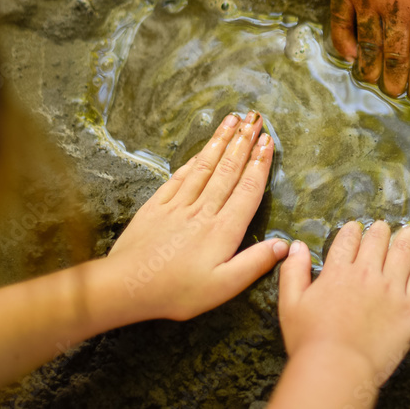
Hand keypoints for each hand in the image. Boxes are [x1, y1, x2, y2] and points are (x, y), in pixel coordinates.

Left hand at [105, 111, 288, 321]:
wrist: (126, 286)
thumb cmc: (178, 291)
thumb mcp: (223, 286)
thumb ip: (254, 263)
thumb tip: (283, 245)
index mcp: (223, 229)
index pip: (247, 189)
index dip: (260, 164)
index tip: (268, 141)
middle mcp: (203, 210)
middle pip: (228, 169)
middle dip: (243, 141)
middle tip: (255, 118)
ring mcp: (178, 205)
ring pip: (204, 167)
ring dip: (220, 141)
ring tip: (232, 119)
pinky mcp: (157, 206)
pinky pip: (179, 177)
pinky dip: (193, 161)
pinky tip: (201, 151)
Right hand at [277, 221, 409, 385]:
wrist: (337, 368)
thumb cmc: (310, 340)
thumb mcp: (290, 303)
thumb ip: (293, 271)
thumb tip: (296, 246)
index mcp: (338, 272)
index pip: (348, 240)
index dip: (353, 230)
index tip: (356, 228)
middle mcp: (367, 274)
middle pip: (377, 241)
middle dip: (380, 230)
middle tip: (384, 227)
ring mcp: (391, 289)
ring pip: (403, 252)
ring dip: (406, 239)